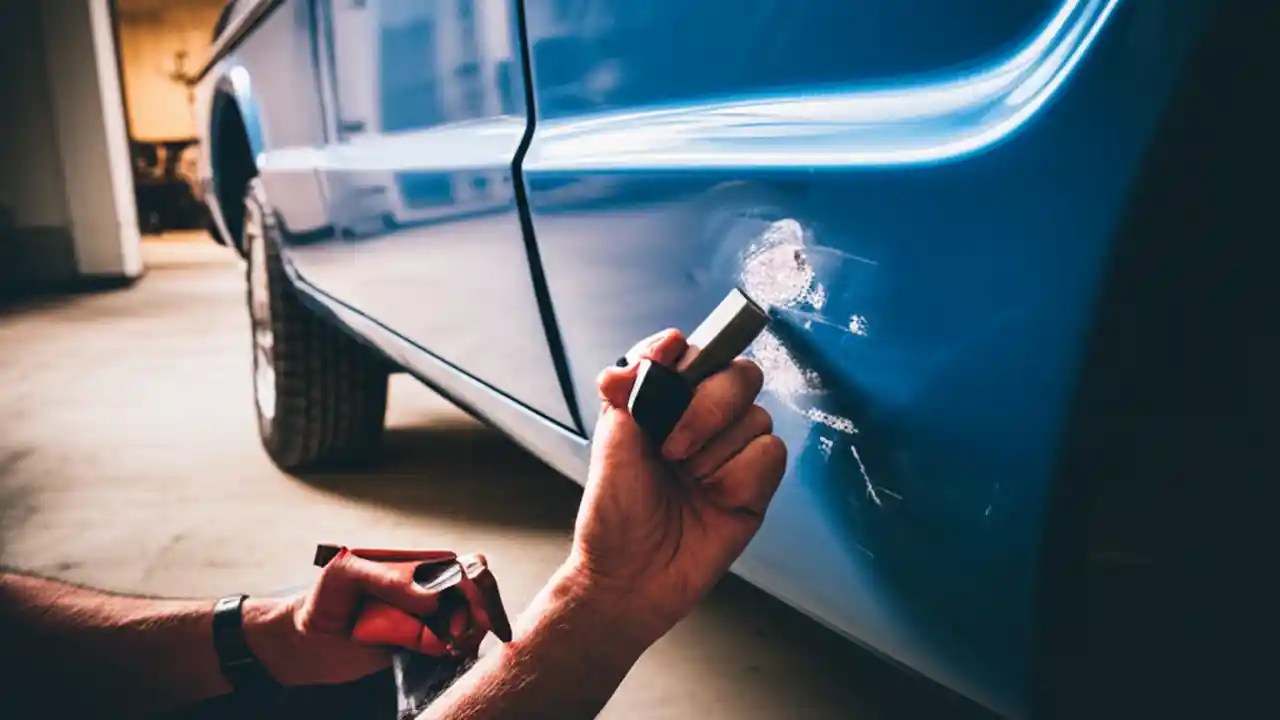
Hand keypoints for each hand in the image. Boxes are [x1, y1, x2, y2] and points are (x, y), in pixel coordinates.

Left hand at [244, 549, 492, 685]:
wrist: (305, 643)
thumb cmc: (323, 599)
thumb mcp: (345, 575)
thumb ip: (388, 579)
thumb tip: (433, 597)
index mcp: (418, 565)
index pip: (466, 568)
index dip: (475, 592)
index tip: (466, 618)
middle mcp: (430, 588)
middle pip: (480, 594)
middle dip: (481, 616)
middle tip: (460, 639)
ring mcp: (430, 618)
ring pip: (474, 622)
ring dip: (472, 636)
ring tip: (451, 650)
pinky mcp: (425, 645)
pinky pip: (457, 647)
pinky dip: (462, 653)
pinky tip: (449, 657)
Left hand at [568, 329, 785, 644]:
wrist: (630, 577)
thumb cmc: (615, 513)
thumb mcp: (613, 441)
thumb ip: (636, 386)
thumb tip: (666, 341)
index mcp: (668, 403)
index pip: (699, 354)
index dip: (691, 356)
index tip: (669, 367)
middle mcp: (705, 422)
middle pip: (741, 376)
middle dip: (707, 407)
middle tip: (672, 448)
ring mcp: (733, 453)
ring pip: (757, 418)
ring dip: (715, 452)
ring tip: (687, 482)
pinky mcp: (756, 487)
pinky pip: (769, 455)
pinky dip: (738, 477)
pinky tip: (713, 500)